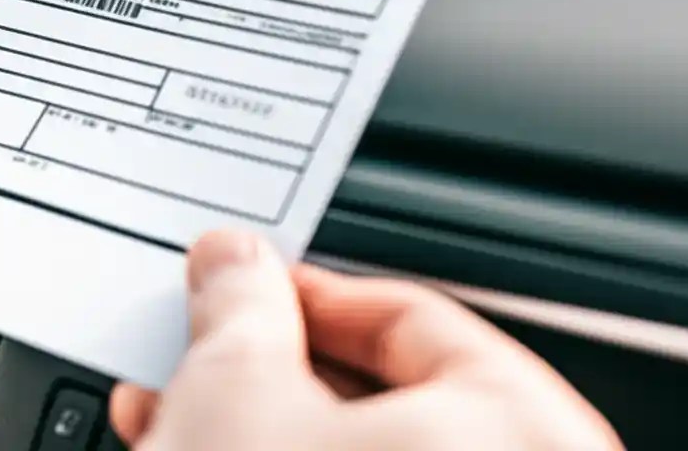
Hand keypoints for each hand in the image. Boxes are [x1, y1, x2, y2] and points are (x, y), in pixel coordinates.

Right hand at [110, 231, 622, 450]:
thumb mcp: (235, 395)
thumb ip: (237, 302)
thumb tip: (227, 259)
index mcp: (515, 429)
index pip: (411, 310)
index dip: (305, 285)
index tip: (241, 282)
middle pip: (379, 385)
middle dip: (265, 361)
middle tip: (201, 341)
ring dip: (255, 422)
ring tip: (172, 406)